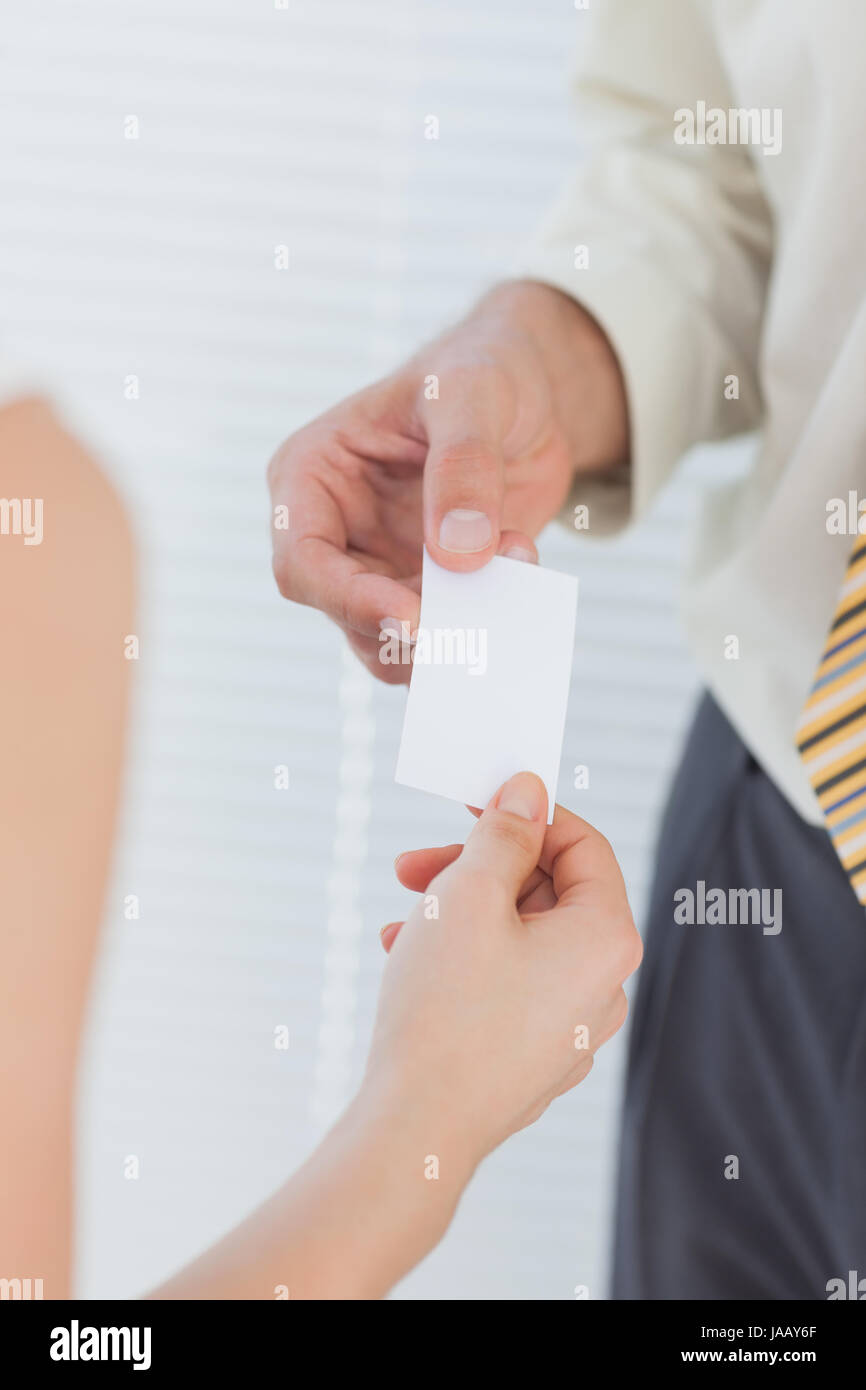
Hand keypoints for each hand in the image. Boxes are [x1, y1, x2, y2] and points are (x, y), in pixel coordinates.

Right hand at [268, 281, 627, 681]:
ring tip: (515, 565)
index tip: (414, 617)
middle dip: (412, 627)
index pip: (301, 562)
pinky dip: (487, 622)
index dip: (349, 600)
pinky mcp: (430, 589)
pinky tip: (524, 569)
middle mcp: (336, 532)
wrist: (529, 394)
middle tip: (476, 621)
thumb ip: (463, 466)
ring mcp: (382, 567)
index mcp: (311, 477)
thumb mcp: (471, 393)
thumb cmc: (479, 372)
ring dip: (457, 627)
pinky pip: (449, 633)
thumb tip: (458, 553)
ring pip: (394, 642)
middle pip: (347, 616)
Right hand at [361, 772, 641, 1169]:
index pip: (583, 846)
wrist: (415, 1130)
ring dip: (460, 914)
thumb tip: (530, 791)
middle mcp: (602, 987)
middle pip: (548, 894)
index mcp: (606, 939)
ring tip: (402, 920)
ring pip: (520, 940)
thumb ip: (504, 832)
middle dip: (480, 869)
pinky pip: (507, 985)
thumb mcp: (469, 894)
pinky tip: (409, 961)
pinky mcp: (534, 1059)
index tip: (474, 803)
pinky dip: (464, 961)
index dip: (528, 813)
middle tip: (416, 865)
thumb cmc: (446, 1009)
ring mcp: (571, 1030)